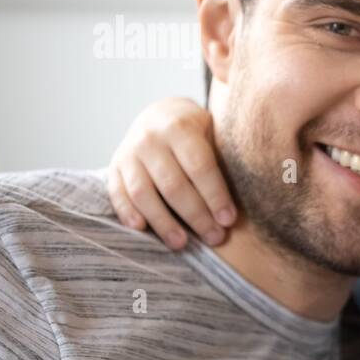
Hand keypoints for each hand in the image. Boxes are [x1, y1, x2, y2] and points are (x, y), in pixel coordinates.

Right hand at [106, 97, 234, 248]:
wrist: (160, 115)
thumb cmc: (198, 133)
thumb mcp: (212, 133)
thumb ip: (221, 159)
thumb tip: (245, 202)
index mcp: (180, 127)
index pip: (199, 166)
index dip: (215, 196)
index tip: (229, 220)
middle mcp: (150, 138)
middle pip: (173, 185)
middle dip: (196, 216)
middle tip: (214, 237)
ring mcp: (128, 152)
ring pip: (143, 193)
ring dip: (163, 222)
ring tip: (182, 244)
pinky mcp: (114, 167)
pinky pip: (118, 193)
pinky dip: (127, 213)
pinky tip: (141, 230)